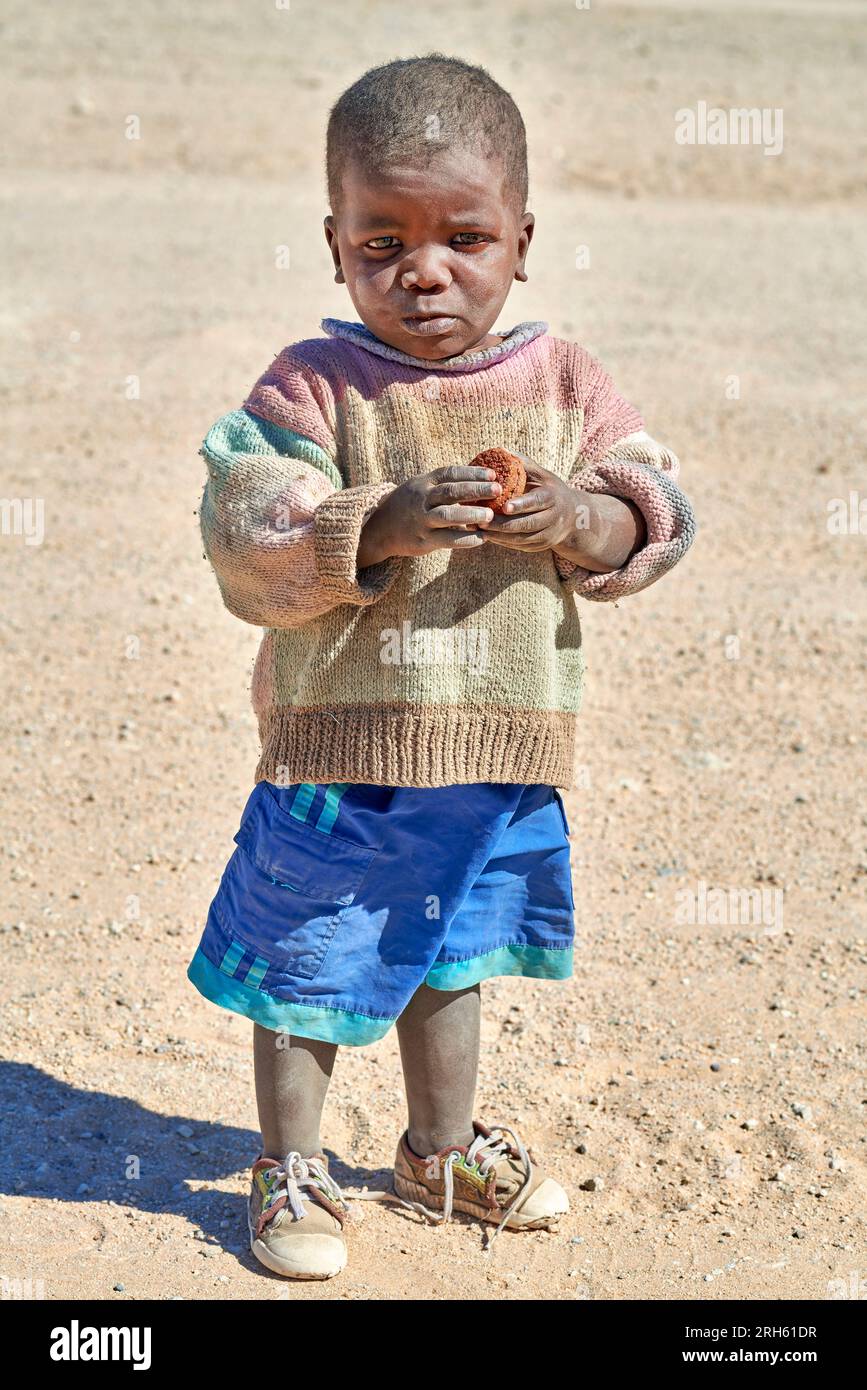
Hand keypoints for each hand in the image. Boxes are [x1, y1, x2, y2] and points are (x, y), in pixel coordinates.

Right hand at [357, 465, 501, 565]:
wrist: (380, 529)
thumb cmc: (409, 505)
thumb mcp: (421, 487)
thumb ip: (444, 484)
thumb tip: (479, 479)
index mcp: (423, 483)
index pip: (450, 473)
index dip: (472, 473)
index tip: (493, 474)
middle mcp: (421, 500)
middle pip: (451, 492)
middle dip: (475, 490)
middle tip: (498, 490)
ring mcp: (421, 521)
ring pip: (448, 516)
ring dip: (471, 515)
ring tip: (491, 516)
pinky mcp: (423, 541)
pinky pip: (447, 540)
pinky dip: (466, 539)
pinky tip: (482, 538)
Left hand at [478, 456, 645, 570]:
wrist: (573, 517)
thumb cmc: (549, 490)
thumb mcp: (542, 475)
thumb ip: (524, 465)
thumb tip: (503, 452)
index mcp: (552, 497)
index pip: (536, 502)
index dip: (521, 505)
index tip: (504, 506)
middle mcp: (552, 518)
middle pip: (526, 524)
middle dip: (502, 524)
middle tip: (481, 520)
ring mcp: (547, 535)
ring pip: (520, 539)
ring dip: (498, 536)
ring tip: (478, 529)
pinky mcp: (539, 547)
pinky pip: (518, 546)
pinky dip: (502, 542)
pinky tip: (486, 536)